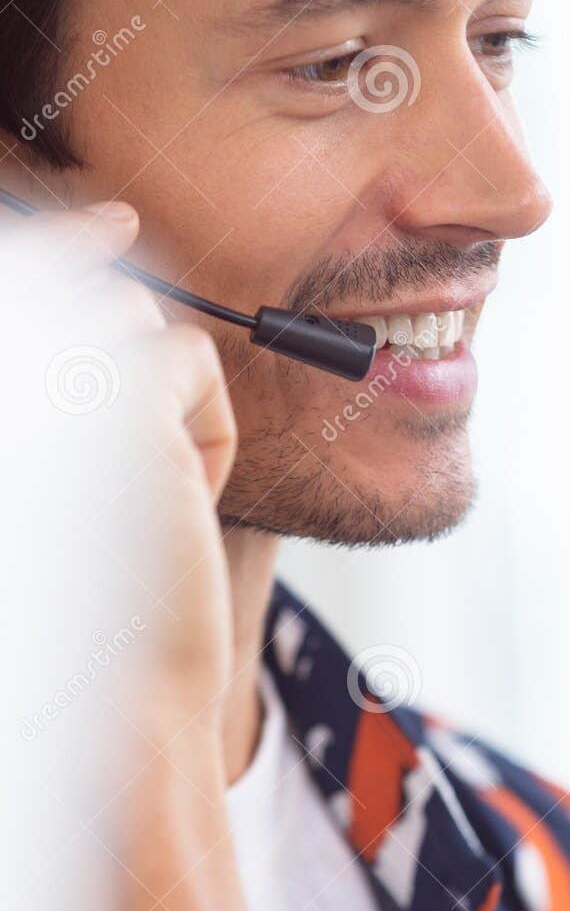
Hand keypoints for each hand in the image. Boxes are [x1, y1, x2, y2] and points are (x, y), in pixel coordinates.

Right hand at [5, 199, 236, 725]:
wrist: (117, 693)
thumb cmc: (95, 600)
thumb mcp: (75, 470)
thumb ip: (74, 380)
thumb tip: (110, 253)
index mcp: (10, 395)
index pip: (25, 272)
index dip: (62, 239)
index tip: (114, 217)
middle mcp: (12, 362)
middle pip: (87, 294)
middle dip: (135, 364)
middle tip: (153, 453)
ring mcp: (40, 370)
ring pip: (139, 322)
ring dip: (168, 408)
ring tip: (144, 500)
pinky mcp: (109, 389)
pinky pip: (189, 360)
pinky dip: (210, 431)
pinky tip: (181, 504)